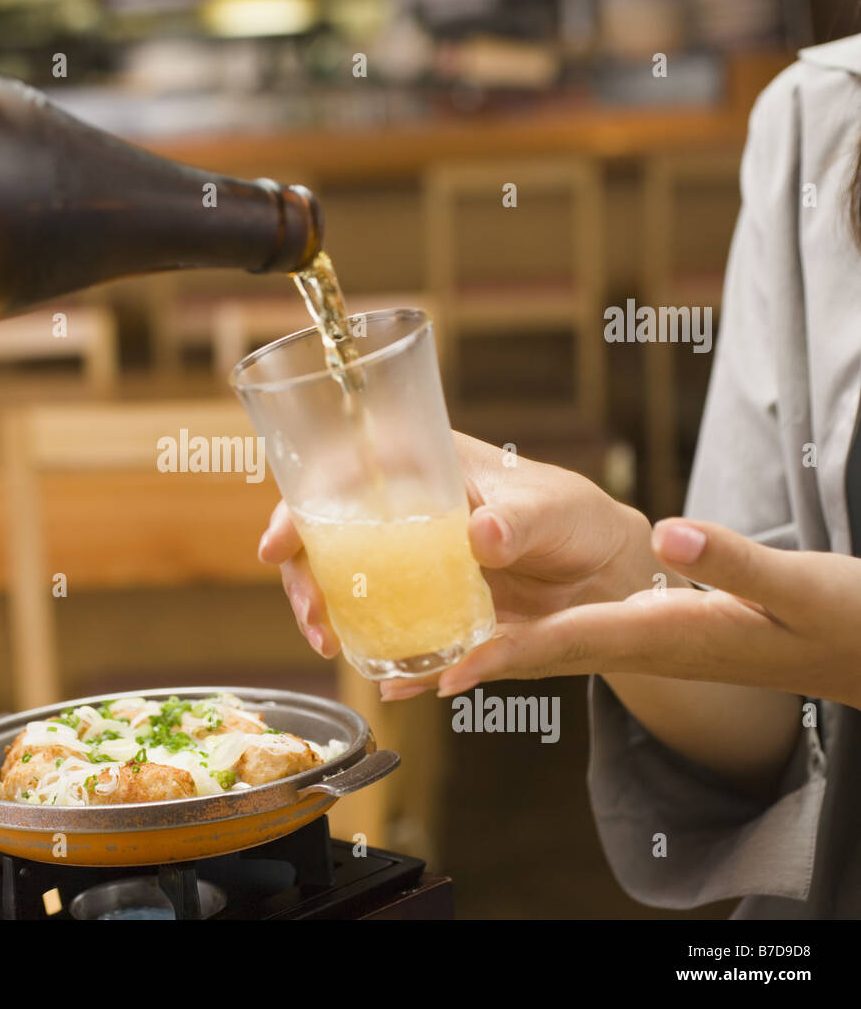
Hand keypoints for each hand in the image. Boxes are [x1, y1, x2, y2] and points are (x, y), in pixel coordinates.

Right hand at [257, 433, 668, 695]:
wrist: (606, 574)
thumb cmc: (575, 517)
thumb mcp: (551, 509)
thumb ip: (519, 520)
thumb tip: (481, 533)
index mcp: (420, 470)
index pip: (338, 478)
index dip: (297, 508)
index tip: (279, 546)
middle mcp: (403, 516)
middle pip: (324, 538)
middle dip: (302, 578)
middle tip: (313, 617)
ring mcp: (410, 566)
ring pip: (344, 586)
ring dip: (327, 618)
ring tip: (333, 647)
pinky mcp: (428, 610)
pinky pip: (389, 631)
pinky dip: (379, 654)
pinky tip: (386, 680)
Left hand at [433, 518, 860, 710]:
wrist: (855, 648)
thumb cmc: (834, 621)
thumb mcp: (793, 585)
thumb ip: (730, 561)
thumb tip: (671, 535)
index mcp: (663, 635)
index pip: (569, 645)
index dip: (505, 656)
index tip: (446, 671)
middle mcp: (635, 646)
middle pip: (531, 656)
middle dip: (463, 664)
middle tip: (393, 674)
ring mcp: (633, 642)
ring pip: (536, 650)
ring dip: (473, 651)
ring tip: (407, 655)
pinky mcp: (637, 630)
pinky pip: (558, 638)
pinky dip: (509, 634)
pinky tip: (474, 622)